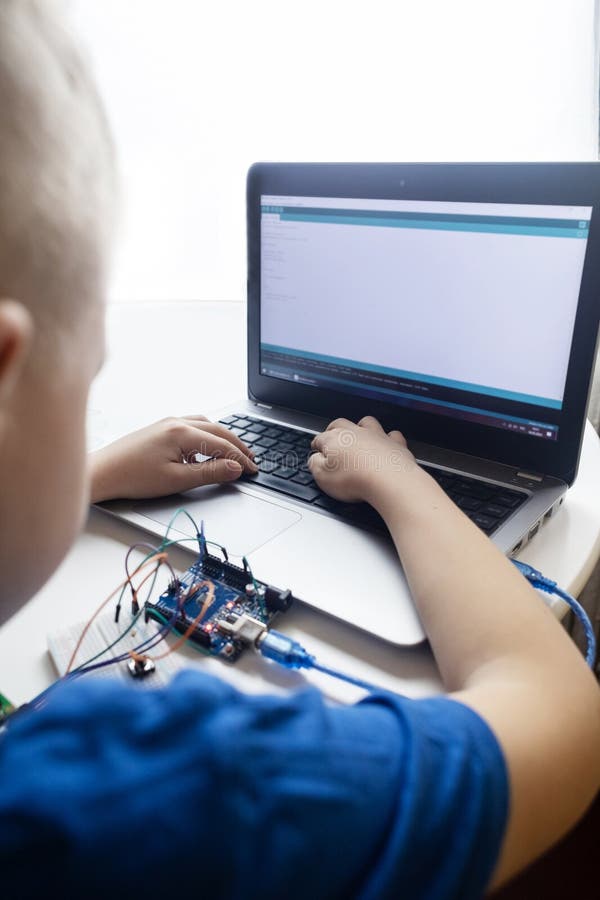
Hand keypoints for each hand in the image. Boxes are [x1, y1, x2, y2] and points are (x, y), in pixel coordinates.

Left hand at [89, 416, 257, 502]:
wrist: (102, 472)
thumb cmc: (133, 477)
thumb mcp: (176, 480)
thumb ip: (209, 473)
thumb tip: (234, 468)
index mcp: (182, 432)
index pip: (222, 445)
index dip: (240, 459)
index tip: (253, 470)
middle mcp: (176, 421)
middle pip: (218, 430)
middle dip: (237, 446)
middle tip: (251, 460)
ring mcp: (168, 422)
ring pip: (206, 424)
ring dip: (223, 438)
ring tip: (234, 453)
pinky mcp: (160, 427)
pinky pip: (192, 425)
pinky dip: (206, 436)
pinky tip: (206, 449)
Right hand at [309, 415, 418, 504]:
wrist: (389, 480)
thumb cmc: (356, 480)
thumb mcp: (323, 478)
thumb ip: (315, 465)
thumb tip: (314, 459)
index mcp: (335, 439)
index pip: (320, 438)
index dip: (316, 445)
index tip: (316, 450)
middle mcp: (356, 433)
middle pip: (340, 424)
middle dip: (334, 429)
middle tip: (331, 437)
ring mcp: (377, 436)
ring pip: (367, 423)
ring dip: (361, 427)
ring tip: (358, 435)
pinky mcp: (395, 444)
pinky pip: (392, 435)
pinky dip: (388, 438)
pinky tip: (386, 444)